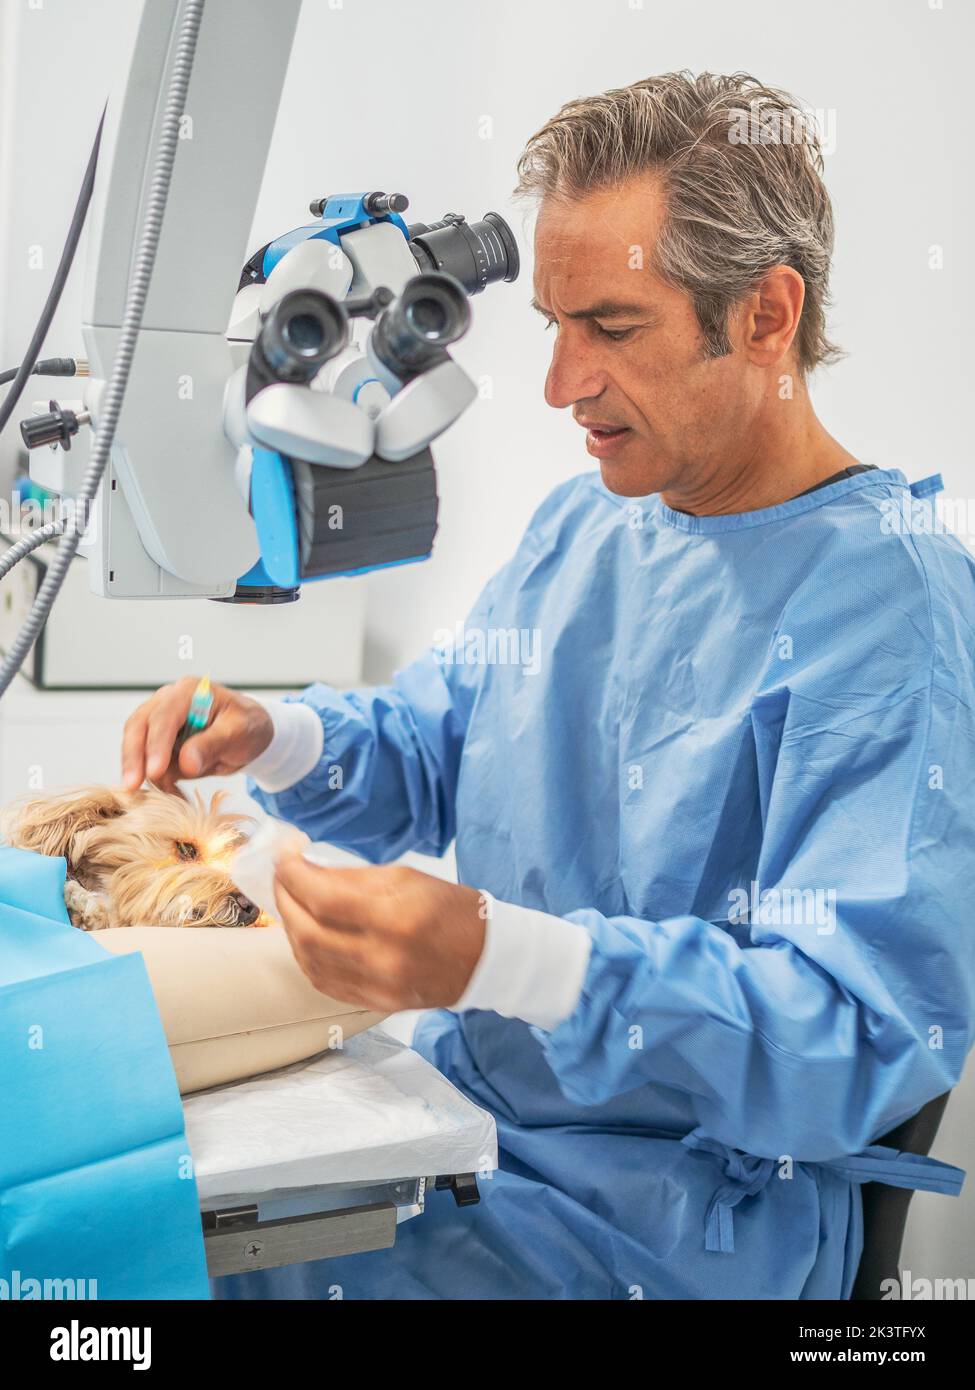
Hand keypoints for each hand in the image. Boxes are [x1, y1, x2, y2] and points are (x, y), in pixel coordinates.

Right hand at [121, 676, 273, 794]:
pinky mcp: (158, 743)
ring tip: (156, 799)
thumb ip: (213, 745)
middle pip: (138, 726)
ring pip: (136, 744)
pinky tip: (170, 797)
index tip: (155, 771)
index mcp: (189, 692)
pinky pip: (147, 762)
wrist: (249, 735)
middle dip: (134, 758)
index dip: (157, 743)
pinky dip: (156, 781)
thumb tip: (186, 764)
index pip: (164, 716)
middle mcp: (167, 702)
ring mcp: (159, 722)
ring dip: (141, 772)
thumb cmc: (248, 726)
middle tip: (132, 786)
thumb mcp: (239, 733)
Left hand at [273, 856, 487, 1011]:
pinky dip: (306, 957)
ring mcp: (377, 986)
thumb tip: (308, 870)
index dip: (295, 876)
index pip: (325, 898)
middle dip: (286, 900)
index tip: (285, 858)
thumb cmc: (450, 910)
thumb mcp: (406, 878)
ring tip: (290, 904)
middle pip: (309, 932)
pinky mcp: (375, 1003)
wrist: (486, 959)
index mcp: (395, 918)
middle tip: (282, 878)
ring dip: (291, 929)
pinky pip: (324, 982)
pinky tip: (305, 937)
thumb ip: (353, 877)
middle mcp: (383, 957)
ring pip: (310, 960)